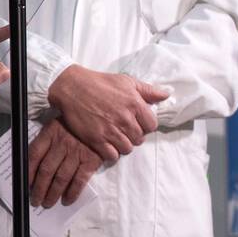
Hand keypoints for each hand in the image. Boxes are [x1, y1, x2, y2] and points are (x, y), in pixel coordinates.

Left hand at [29, 118, 104, 207]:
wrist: (103, 120)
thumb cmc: (76, 124)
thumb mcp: (57, 125)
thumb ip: (46, 140)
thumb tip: (32, 162)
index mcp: (50, 133)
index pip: (34, 155)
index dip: (28, 172)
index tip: (26, 184)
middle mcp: (61, 144)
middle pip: (46, 170)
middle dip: (39, 188)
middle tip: (35, 200)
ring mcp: (77, 153)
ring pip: (61, 177)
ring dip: (53, 193)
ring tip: (47, 203)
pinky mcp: (91, 160)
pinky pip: (79, 180)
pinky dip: (73, 192)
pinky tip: (67, 200)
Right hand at [47, 64, 168, 161]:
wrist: (71, 87)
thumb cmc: (99, 82)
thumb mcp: (125, 80)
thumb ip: (148, 90)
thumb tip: (166, 96)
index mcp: (135, 104)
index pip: (152, 126)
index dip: (145, 125)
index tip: (136, 122)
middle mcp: (124, 119)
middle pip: (139, 139)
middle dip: (133, 135)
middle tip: (123, 129)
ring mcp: (110, 130)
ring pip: (127, 148)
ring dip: (122, 144)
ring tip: (115, 137)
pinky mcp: (96, 139)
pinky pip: (112, 155)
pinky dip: (111, 152)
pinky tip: (106, 144)